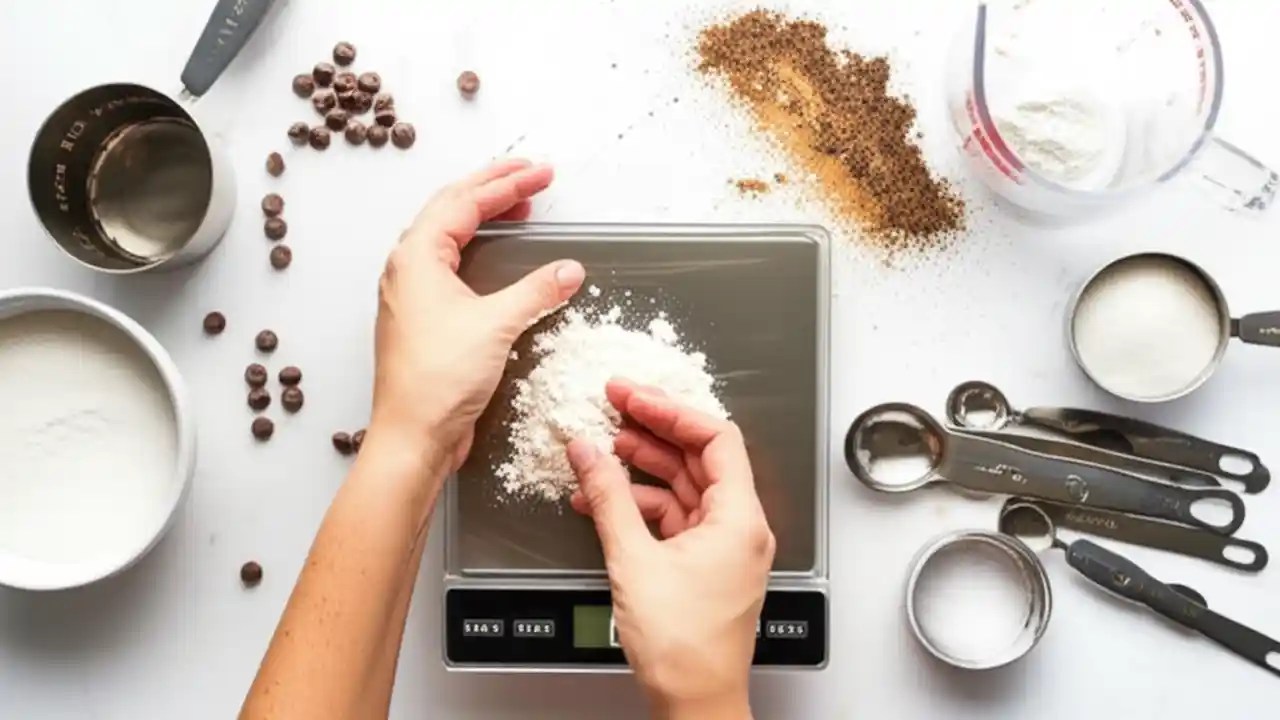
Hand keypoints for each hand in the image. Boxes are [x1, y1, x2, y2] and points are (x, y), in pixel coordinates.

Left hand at [372, 159, 584, 468]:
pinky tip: (497, 259)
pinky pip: (450, 266)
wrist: (412, 436)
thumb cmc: (437, 380)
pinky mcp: (422, 318)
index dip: (508, 184)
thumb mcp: (497, 325)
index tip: (542, 174)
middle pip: (451, 209)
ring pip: (448, 236)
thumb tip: (569, 271)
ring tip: (518, 208)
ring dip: (483, 216)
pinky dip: (478, 250)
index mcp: (416, 257)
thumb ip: (537, 291)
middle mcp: (407, 269)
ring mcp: (411, 293)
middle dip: (494, 188)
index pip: (466, 202)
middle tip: (530, 175)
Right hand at [568, 379, 773, 719]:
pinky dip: (640, 504)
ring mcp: (722, 545)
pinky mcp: (704, 563)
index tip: (633, 396)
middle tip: (615, 406)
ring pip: (683, 486)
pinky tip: (605, 500)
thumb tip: (589, 453)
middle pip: (699, 456)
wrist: (695, 703)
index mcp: (739, 518)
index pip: (715, 437)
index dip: (671, 410)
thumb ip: (608, 498)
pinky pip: (673, 517)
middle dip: (653, 430)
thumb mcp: (633, 560)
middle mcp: (739, 527)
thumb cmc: (685, 648)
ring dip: (642, 467)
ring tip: (603, 451)